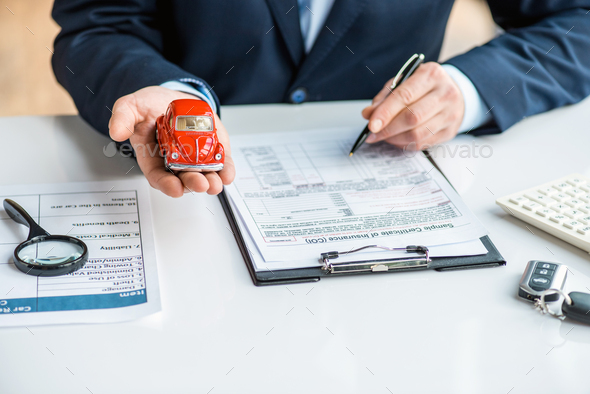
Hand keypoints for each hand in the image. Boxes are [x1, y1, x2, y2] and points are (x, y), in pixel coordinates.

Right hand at [108, 86, 234, 196]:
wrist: (174, 97)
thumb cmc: (151, 106)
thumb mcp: (131, 106)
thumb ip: (122, 117)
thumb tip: (115, 132)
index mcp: (153, 158)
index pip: (158, 177)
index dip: (166, 185)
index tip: (174, 189)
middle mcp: (175, 162)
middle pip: (183, 179)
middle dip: (192, 184)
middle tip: (200, 185)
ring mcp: (195, 158)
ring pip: (203, 175)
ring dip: (211, 182)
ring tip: (215, 184)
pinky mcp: (213, 150)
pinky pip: (221, 164)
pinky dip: (226, 171)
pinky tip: (228, 174)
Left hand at [361, 62, 463, 149]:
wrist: (455, 92)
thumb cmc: (424, 87)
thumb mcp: (404, 82)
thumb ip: (385, 97)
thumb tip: (368, 114)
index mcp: (431, 75)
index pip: (405, 96)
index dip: (385, 113)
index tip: (371, 125)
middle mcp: (445, 93)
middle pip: (412, 118)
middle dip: (388, 129)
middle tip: (373, 134)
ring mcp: (450, 113)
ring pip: (417, 134)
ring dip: (394, 139)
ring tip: (383, 136)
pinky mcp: (450, 131)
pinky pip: (422, 143)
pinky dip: (404, 144)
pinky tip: (396, 139)